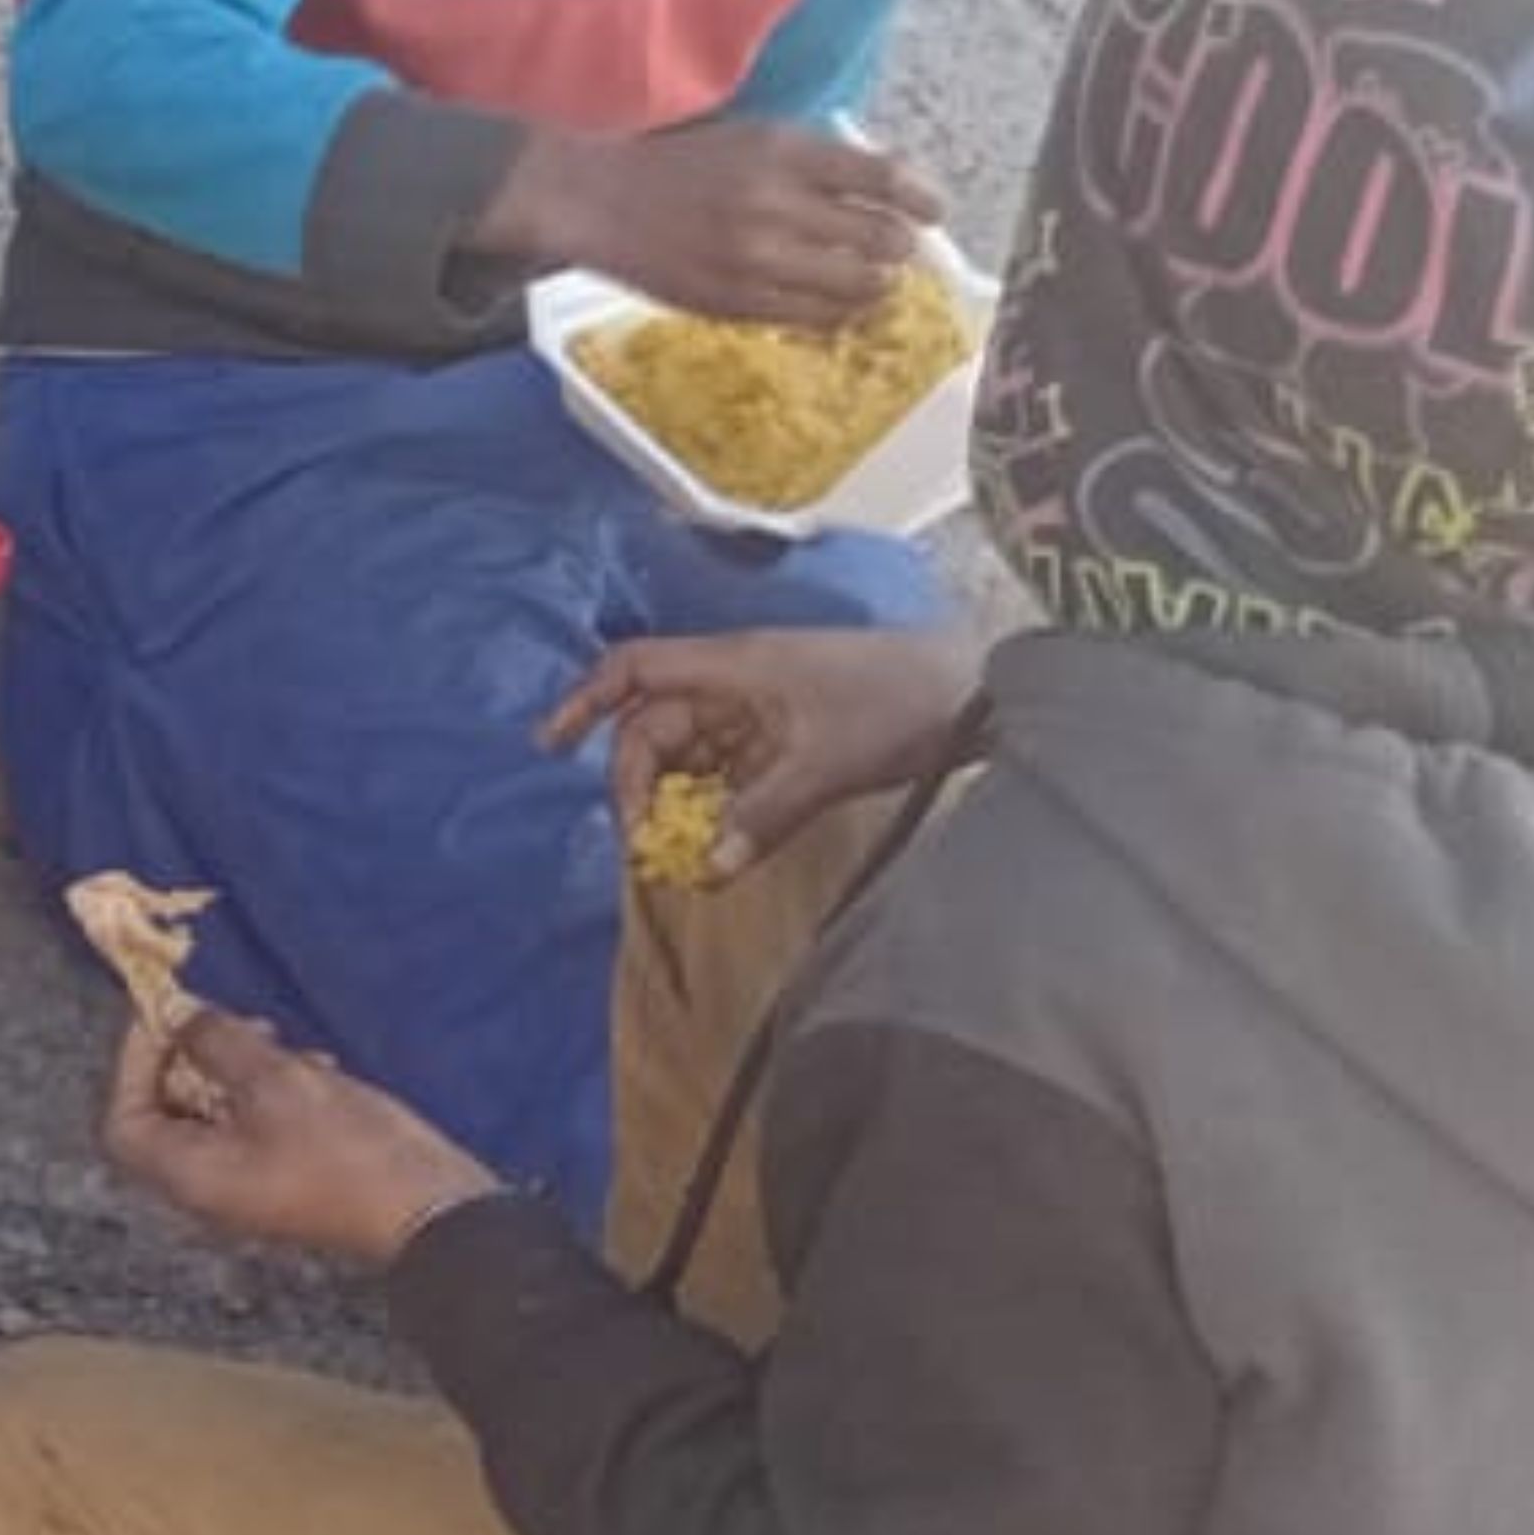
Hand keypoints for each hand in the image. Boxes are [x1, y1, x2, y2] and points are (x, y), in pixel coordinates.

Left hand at [103, 1010, 499, 1272]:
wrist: (432, 1210)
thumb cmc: (345, 1149)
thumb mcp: (275, 1082)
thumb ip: (217, 1043)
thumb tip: (181, 1016)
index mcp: (191, 1175)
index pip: (126, 1122)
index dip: (135, 1064)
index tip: (169, 1017)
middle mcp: (211, 1188)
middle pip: (171, 1116)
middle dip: (192, 1059)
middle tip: (228, 1021)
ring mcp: (253, 1188)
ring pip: (220, 1116)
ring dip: (239, 1070)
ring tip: (280, 1039)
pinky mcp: (293, 1179)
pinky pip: (260, 1128)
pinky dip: (275, 1092)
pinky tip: (317, 1066)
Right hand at [493, 117, 943, 326]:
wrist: (591, 199)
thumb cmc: (673, 162)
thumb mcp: (748, 135)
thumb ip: (813, 159)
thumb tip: (887, 190)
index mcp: (780, 150)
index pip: (882, 178)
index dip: (922, 199)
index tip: (934, 211)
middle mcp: (774, 204)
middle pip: (881, 238)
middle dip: (899, 247)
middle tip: (896, 249)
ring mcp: (755, 259)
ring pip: (857, 286)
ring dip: (877, 285)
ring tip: (873, 281)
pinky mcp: (735, 302)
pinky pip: (815, 319)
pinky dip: (839, 314)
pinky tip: (839, 305)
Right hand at [546, 626, 982, 879]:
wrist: (982, 692)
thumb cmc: (901, 703)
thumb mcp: (826, 762)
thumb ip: (762, 815)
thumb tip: (705, 868)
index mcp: (733, 666)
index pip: (635, 670)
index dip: (586, 702)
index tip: (551, 746)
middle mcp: (738, 684)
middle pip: (657, 726)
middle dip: (639, 783)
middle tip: (645, 843)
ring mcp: (765, 712)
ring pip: (694, 756)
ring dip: (681, 804)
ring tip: (682, 855)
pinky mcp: (792, 740)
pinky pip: (734, 775)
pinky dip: (722, 810)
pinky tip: (725, 848)